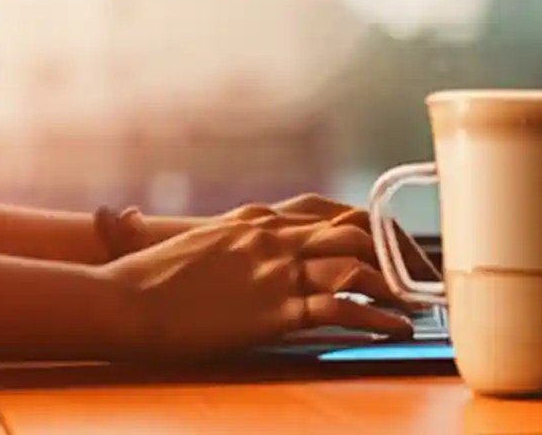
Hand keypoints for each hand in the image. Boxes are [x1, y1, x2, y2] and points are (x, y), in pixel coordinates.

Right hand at [101, 216, 412, 358]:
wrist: (124, 299)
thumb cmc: (148, 277)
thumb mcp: (195, 243)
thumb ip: (223, 238)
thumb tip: (197, 228)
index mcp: (259, 220)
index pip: (331, 211)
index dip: (368, 226)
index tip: (390, 244)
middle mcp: (275, 237)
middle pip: (356, 230)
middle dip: (394, 251)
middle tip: (417, 274)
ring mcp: (277, 270)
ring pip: (357, 264)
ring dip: (394, 284)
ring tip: (417, 304)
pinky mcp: (275, 309)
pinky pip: (341, 308)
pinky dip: (377, 317)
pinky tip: (396, 329)